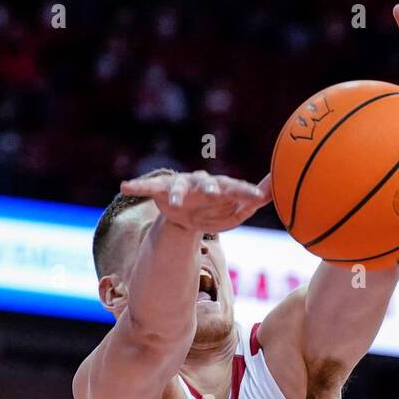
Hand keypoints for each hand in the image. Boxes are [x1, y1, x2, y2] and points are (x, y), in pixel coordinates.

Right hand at [119, 170, 269, 233]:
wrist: (186, 215)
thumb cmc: (214, 210)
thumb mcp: (234, 211)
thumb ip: (251, 201)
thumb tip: (273, 190)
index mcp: (220, 188)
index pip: (235, 189)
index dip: (245, 192)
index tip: (257, 197)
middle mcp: (200, 183)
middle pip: (206, 183)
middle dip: (209, 187)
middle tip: (213, 192)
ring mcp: (180, 186)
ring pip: (178, 187)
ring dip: (176, 193)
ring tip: (175, 201)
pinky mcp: (161, 191)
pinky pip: (148, 187)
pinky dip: (137, 186)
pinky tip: (124, 186)